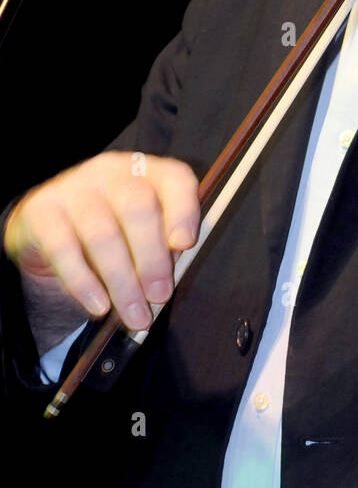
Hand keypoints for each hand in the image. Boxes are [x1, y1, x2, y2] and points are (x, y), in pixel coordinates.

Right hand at [3, 152, 199, 331]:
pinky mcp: (41, 213)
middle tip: (160, 296)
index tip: (185, 245)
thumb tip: (168, 279)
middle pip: (137, 206)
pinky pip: (64, 250)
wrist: (49, 234)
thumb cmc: (112, 235)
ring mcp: (73, 188)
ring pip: (102, 234)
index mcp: (145, 172)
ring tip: (135, 316)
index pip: (174, 178)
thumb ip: (162, 248)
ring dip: (122, 281)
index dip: (183, 210)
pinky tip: (99, 306)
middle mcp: (110, 172)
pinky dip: (84, 283)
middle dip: (152, 257)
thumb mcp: (141, 236)